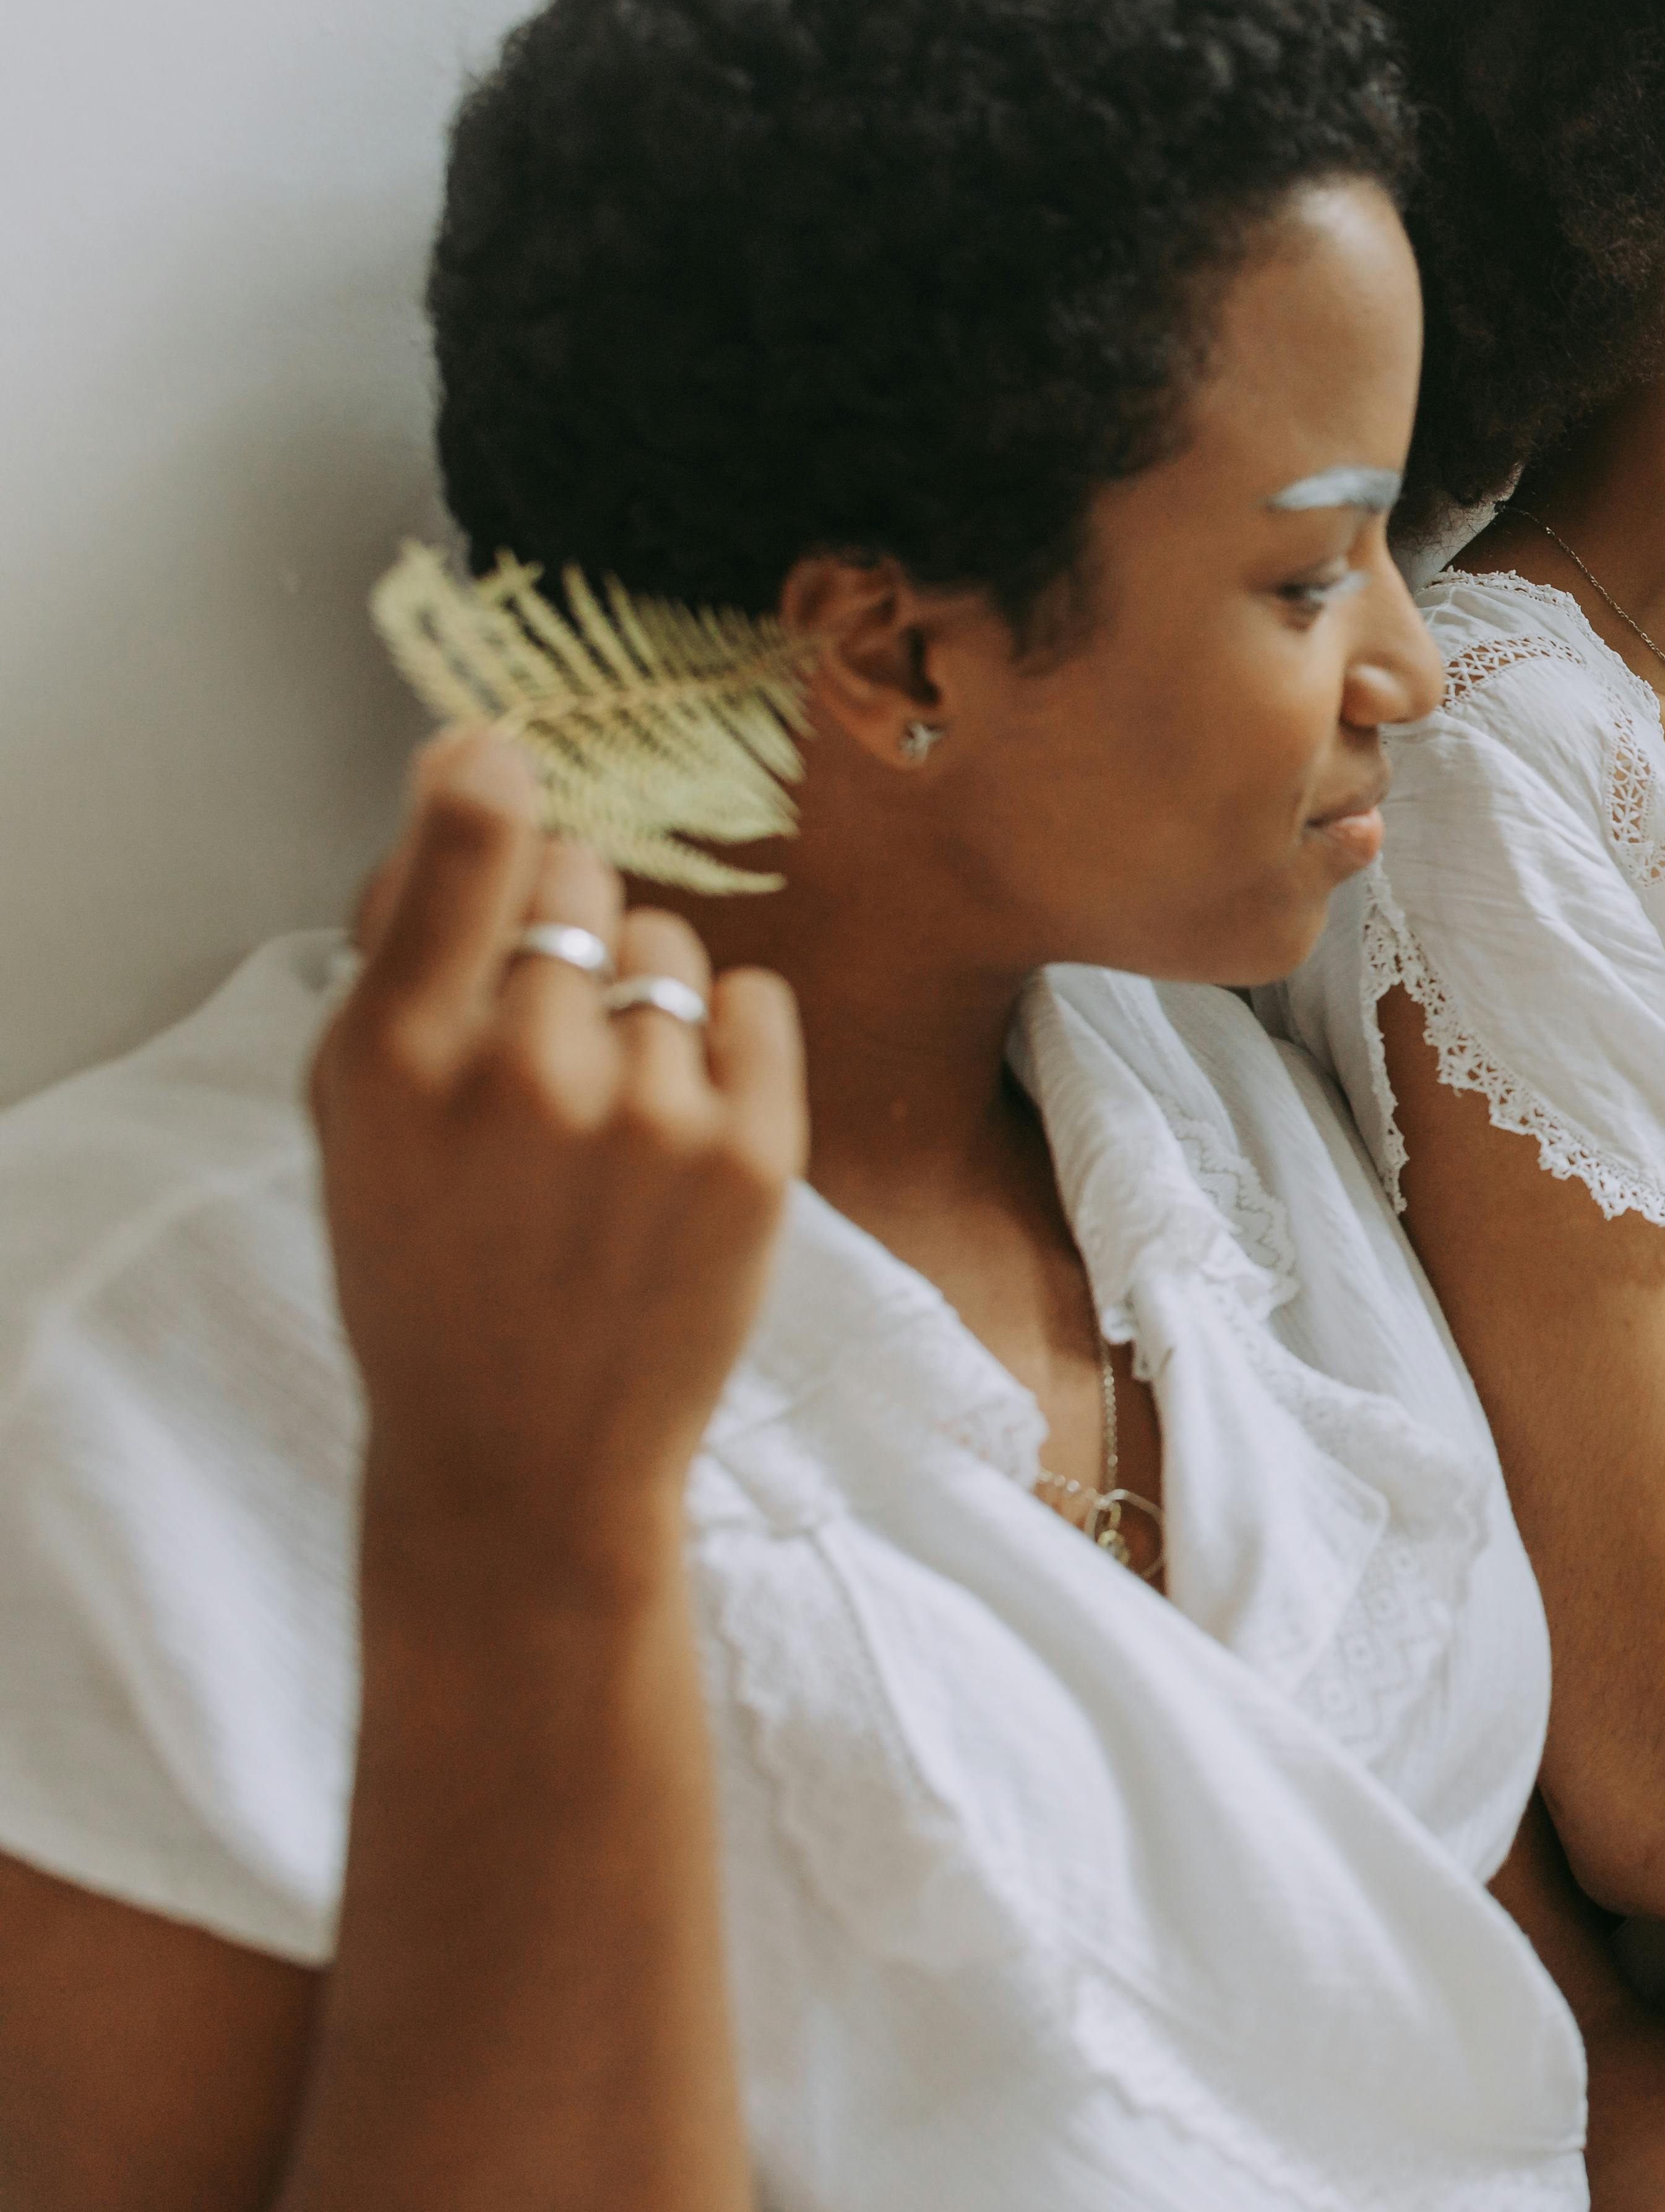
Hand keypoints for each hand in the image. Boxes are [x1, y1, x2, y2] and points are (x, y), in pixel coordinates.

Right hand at [312, 732, 805, 1586]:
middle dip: (565, 923)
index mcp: (399, 1061)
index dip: (489, 783)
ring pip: (670, 947)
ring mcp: (648, 1115)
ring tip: (605, 1111)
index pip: (471, 848)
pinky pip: (757, 1001)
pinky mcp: (752, 1154)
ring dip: (643, 997)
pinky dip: (729, 1039)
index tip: (496, 758)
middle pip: (580, 880)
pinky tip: (682, 1118)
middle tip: (543, 1029)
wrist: (523, 1453)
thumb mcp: (360, 1119)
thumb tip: (471, 771)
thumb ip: (404, 954)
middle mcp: (523, 1074)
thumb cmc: (429, 1269)